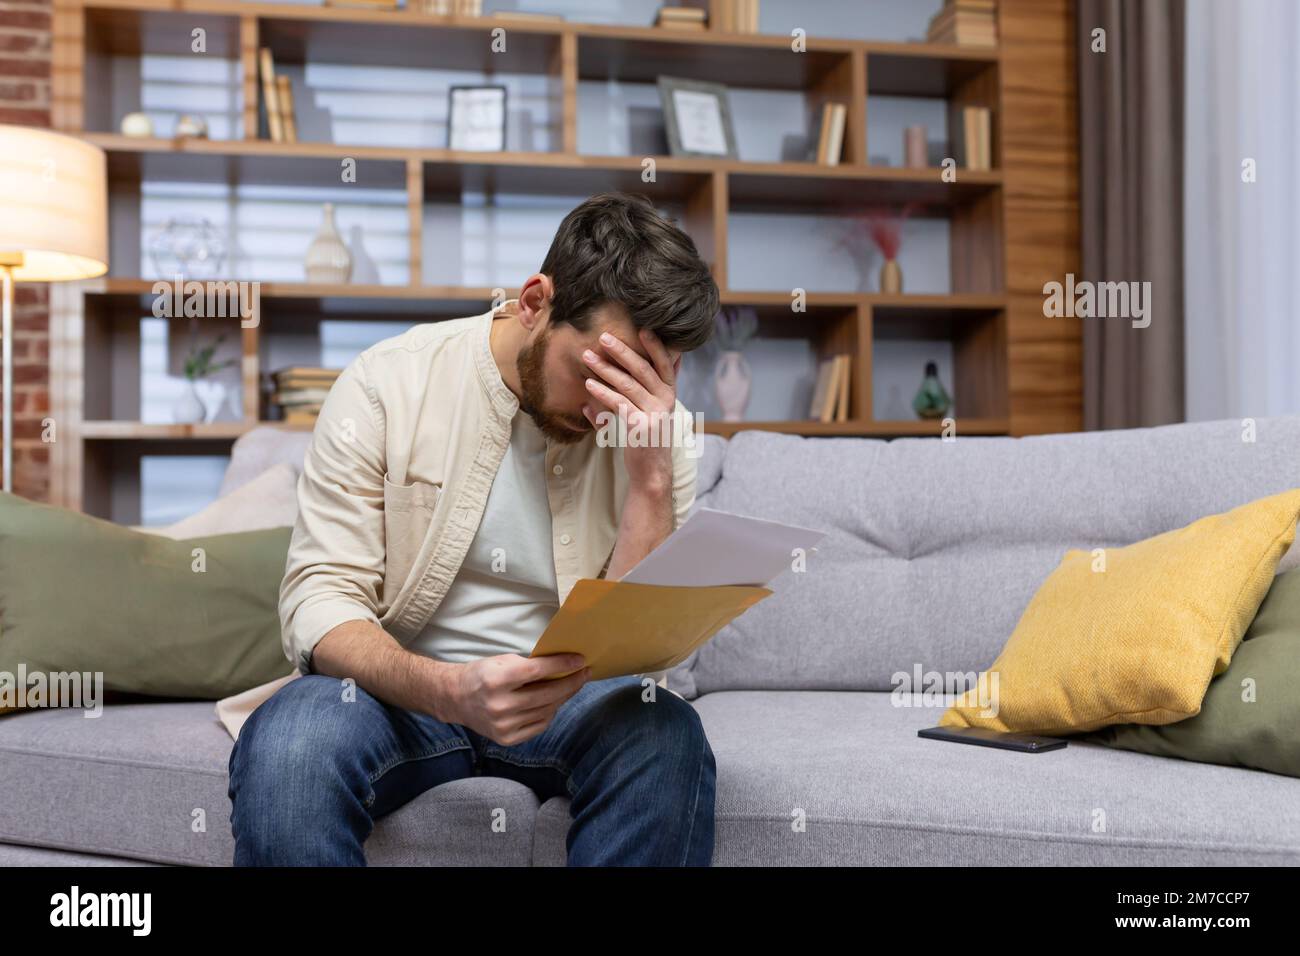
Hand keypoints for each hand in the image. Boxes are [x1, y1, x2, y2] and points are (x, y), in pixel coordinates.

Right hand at [438, 653, 589, 745]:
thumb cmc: (483, 674)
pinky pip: (540, 725)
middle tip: (585, 673)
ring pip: (547, 710)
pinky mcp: (506, 739)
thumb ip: (530, 664)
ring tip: (573, 685)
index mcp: (497, 680)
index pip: (538, 671)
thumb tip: (564, 664)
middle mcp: (500, 705)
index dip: (563, 665)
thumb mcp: (502, 661)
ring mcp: (503, 725)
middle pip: (547, 694)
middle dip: (571, 682)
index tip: (581, 660)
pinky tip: (555, 702)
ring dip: (564, 697)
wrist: (456, 698)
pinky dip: (550, 712)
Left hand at [580, 328, 681, 491]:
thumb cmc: (650, 436)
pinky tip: (589, 385)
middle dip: (621, 351)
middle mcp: (665, 401)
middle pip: (643, 369)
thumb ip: (658, 386)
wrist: (652, 470)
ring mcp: (655, 414)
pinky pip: (618, 404)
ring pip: (627, 384)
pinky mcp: (641, 426)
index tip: (642, 328)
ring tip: (588, 358)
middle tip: (602, 337)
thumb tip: (671, 356)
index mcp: (669, 393)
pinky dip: (602, 393)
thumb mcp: (658, 409)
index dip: (655, 346)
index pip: (665, 364)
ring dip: (605, 369)